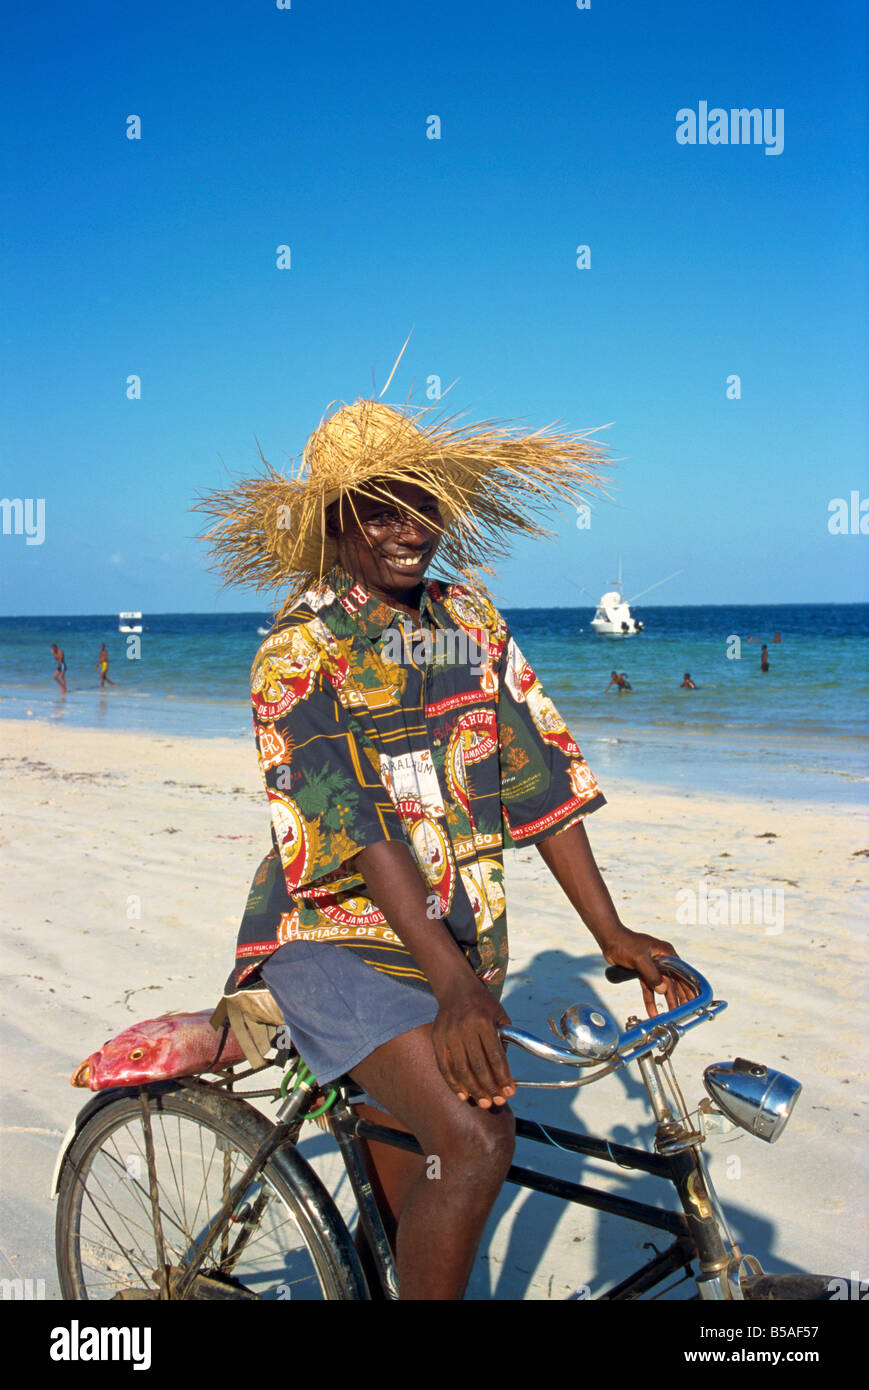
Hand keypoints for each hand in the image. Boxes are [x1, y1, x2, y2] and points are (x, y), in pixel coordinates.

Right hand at [432, 978, 515, 1107]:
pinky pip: (444, 1066)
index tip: (510, 1092)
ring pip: (461, 1069)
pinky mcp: (437, 1038)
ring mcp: (449, 1034)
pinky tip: (463, 1094)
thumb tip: (504, 1071)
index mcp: (483, 1022)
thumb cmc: (483, 1004)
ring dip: (474, 1090)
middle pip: (478, 1066)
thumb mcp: (500, 1015)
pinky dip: (453, 1083)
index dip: (503, 1077)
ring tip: (484, 1103)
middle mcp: (465, 1028)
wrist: (456, 988)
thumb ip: (505, 1040)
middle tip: (498, 1103)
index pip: (495, 1056)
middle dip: (490, 1088)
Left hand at [601, 926, 694, 1017]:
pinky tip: (652, 1011)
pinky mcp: (643, 972)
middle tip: (684, 1011)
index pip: (682, 972)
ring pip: (662, 986)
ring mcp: (653, 967)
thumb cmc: (625, 943)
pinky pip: (649, 988)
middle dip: (678, 997)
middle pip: (673, 981)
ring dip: (666, 1000)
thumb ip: (652, 974)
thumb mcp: (640, 959)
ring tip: (671, 1014)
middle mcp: (662, 960)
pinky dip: (650, 999)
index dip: (688, 986)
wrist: (609, 940)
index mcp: (666, 953)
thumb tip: (662, 989)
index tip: (694, 999)